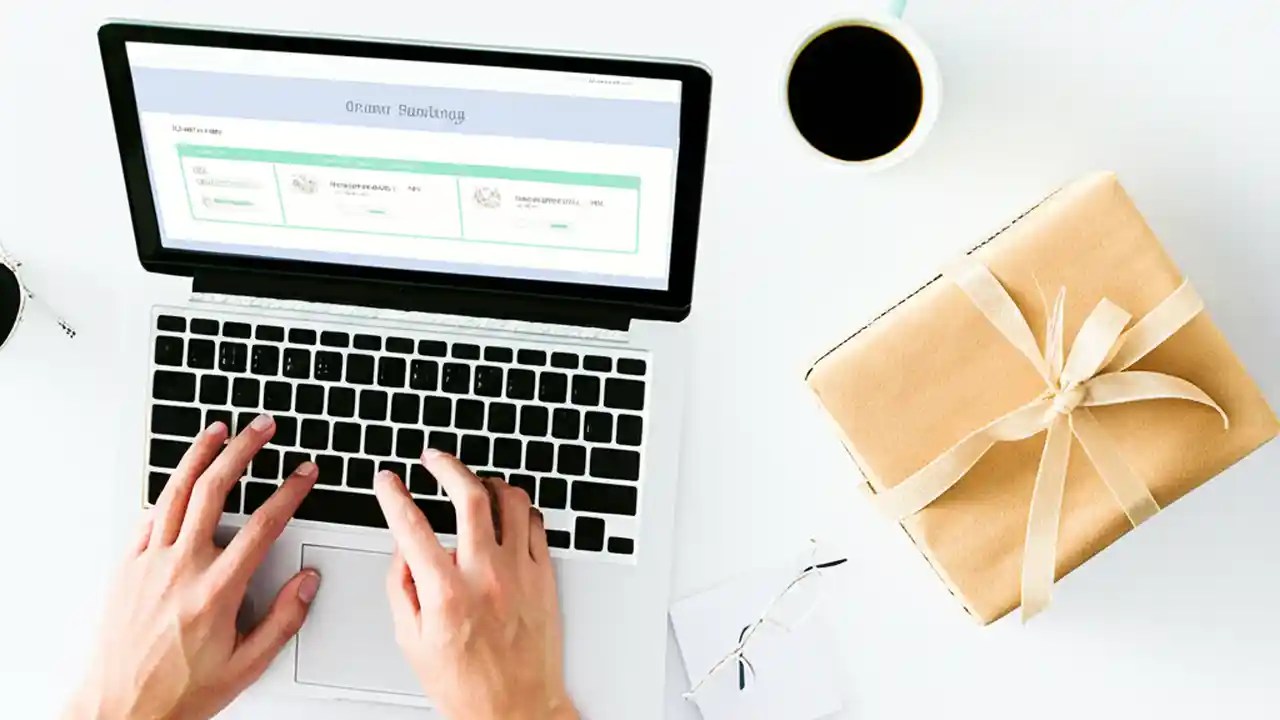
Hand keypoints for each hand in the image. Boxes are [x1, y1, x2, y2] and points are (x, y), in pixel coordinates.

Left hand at [66, 416, 320, 719]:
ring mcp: (148, 565)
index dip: (289, 492)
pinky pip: (148, 518)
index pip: (262, 526)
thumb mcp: (246, 666)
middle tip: (261, 429)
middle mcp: (180, 569)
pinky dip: (167, 491)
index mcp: (216, 591)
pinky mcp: (125, 569)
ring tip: (218, 431)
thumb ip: (284, 620)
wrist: (116, 712)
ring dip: (199, 455)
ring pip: (176, 493)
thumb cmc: (178, 693)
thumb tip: (308, 583)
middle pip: (214, 491)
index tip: (304, 473)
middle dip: (243, 451)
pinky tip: (179, 480)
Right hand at [374, 450, 576, 719]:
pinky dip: (519, 508)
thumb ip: (401, 589)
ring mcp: (520, 572)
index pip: (412, 527)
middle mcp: (487, 576)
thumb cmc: (467, 686)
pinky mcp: (544, 575)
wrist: (517, 709)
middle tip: (433, 459)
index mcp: (447, 594)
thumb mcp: (412, 643)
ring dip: (487, 482)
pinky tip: (506, 511)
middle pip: (469, 495)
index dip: (393, 496)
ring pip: (511, 500)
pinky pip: (536, 522)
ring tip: (472, 483)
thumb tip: (401, 549)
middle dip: (446, 466)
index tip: (387, 481)